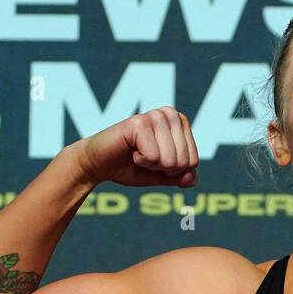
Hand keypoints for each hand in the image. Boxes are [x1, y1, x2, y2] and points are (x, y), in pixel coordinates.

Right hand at [75, 106, 198, 188]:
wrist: (99, 164)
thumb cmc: (131, 167)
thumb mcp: (162, 176)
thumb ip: (180, 177)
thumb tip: (193, 179)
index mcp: (180, 122)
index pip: (193, 161)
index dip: (173, 171)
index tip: (155, 161)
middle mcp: (170, 114)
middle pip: (183, 161)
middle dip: (163, 169)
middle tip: (144, 157)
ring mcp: (155, 116)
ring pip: (170, 160)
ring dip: (151, 165)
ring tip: (137, 153)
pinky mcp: (139, 122)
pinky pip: (153, 157)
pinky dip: (141, 161)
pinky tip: (130, 150)